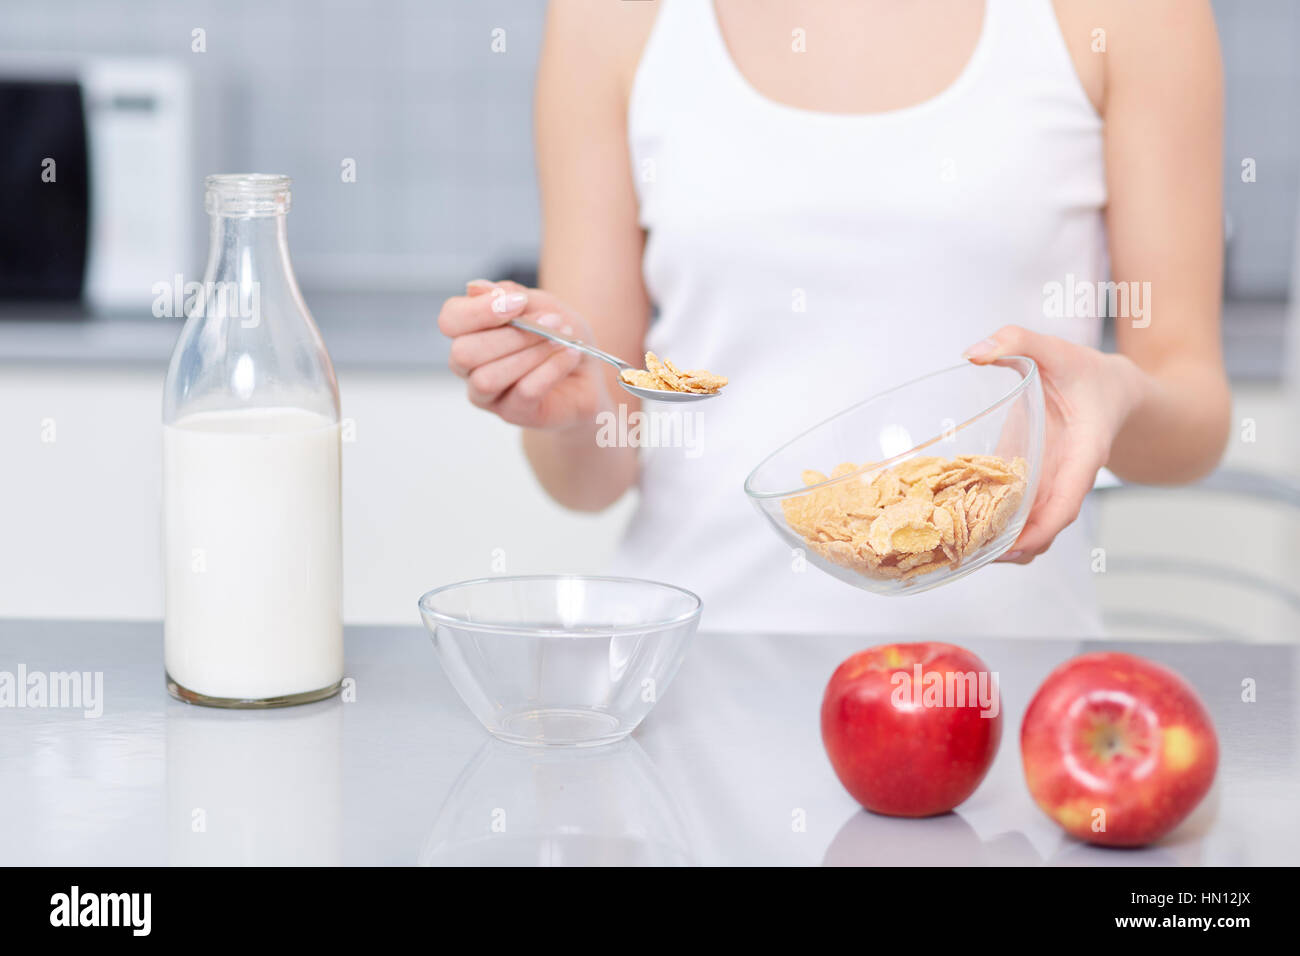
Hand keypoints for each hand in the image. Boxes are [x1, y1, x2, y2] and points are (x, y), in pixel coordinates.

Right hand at [437, 280, 611, 430]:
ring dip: (530, 353)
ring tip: (562, 339)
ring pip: (488, 377)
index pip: (450, 320)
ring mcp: (487, 395)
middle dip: (511, 334)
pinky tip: (570, 355)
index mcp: (468, 333)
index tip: (519, 302)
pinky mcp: (513, 414)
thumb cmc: (558, 335)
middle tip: (552, 321)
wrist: (587, 375)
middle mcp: (469, 367)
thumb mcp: (542, 304)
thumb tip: (474, 287)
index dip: (478, 311)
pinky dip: (551, 369)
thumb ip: (509, 294)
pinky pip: (524, 392)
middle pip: (465, 352)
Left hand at [963, 326, 1144, 563]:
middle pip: (1045, 530)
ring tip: (958, 549)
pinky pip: (1017, 514)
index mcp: (1083, 455)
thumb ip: (1018, 341)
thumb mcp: (1056, 349)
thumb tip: (972, 352)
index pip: (1067, 503)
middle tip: (969, 555)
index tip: (1014, 547)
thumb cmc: (1088, 373)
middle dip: (1013, 550)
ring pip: (1031, 530)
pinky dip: (994, 526)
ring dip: (1002, 544)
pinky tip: (958, 526)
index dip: (1041, 529)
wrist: (1114, 390)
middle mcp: (1066, 479)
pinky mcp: (1033, 484)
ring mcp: (1049, 485)